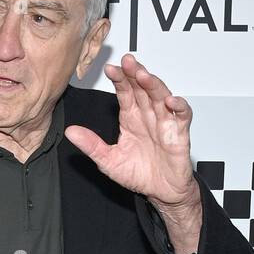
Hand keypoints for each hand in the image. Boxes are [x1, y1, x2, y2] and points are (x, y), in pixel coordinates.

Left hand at [64, 52, 200, 207]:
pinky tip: (171, 101)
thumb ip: (91, 145)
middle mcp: (148, 116)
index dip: (119, 80)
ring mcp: (164, 122)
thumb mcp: (108, 161)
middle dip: (135, 73)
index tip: (110, 69)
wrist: (161, 192)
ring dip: (153, 84)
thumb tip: (71, 132)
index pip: (125, 93)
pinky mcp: (179, 133)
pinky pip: (182, 116)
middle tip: (127, 61)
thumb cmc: (139, 174)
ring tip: (143, 75)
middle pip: (143, 88)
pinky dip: (179, 107)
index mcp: (131, 119)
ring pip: (161, 96)